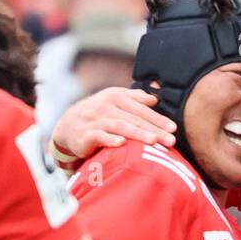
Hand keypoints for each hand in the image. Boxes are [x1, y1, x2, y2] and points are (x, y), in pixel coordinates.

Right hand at [52, 86, 176, 161]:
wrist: (67, 127)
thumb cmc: (98, 116)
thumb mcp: (114, 102)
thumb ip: (134, 99)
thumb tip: (155, 99)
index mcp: (115, 96)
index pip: (141, 108)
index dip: (158, 118)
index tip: (173, 128)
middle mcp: (105, 105)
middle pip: (134, 118)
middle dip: (154, 129)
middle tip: (170, 140)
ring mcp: (94, 119)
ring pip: (119, 126)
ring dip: (138, 134)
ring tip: (154, 141)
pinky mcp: (84, 134)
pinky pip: (98, 136)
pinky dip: (110, 139)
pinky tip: (122, 144)